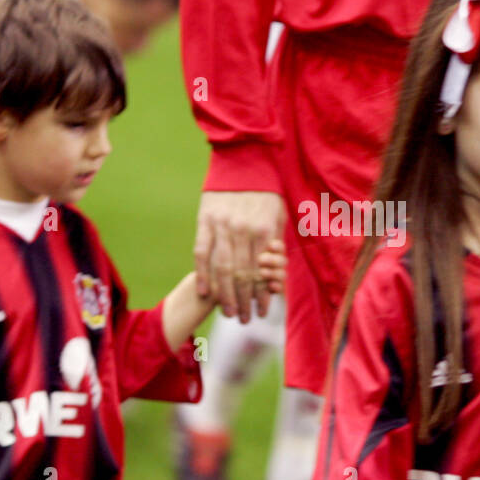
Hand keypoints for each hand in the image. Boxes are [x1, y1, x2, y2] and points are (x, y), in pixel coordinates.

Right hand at [193, 190, 285, 322]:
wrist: (244, 160)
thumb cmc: (265, 190)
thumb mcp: (279, 214)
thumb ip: (275, 243)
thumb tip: (276, 271)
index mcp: (264, 230)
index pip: (262, 271)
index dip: (262, 294)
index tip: (263, 311)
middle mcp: (242, 231)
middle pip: (241, 275)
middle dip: (244, 301)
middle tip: (245, 319)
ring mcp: (221, 227)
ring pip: (221, 269)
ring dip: (224, 294)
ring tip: (229, 312)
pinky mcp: (204, 221)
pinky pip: (201, 253)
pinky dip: (203, 275)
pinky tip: (206, 293)